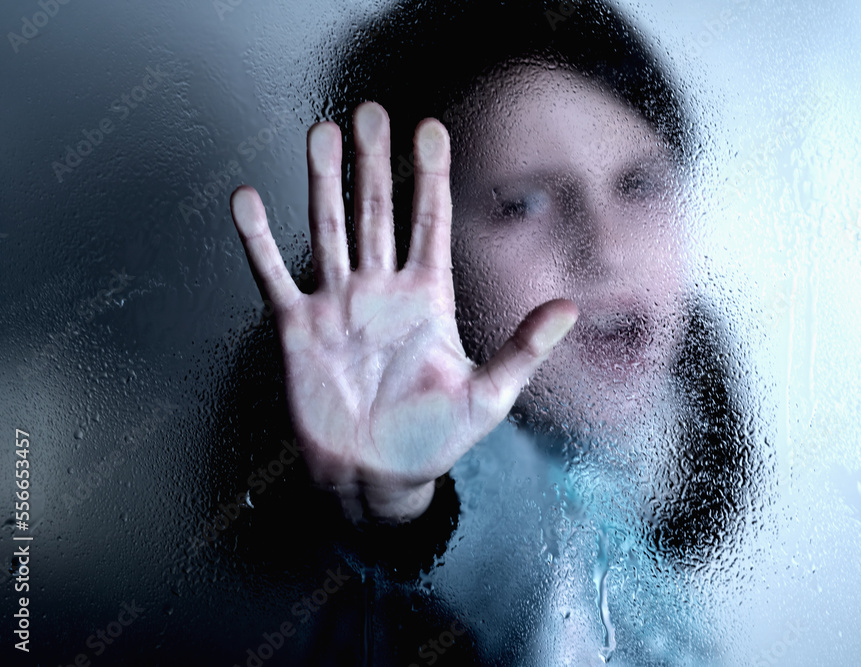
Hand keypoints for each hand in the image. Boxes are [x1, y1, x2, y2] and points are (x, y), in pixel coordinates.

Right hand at [230, 103, 576, 522]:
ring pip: (329, 229)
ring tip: (320, 134)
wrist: (376, 478)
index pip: (429, 222)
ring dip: (323, 183)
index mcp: (427, 300)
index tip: (430, 129)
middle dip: (374, 162)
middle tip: (371, 113)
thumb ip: (525, 347)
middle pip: (376, 212)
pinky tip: (249, 202)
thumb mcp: (489, 395)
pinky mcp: (300, 330)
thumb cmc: (433, 441)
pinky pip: (275, 276)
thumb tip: (569, 307)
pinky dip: (259, 241)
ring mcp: (338, 306)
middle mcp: (381, 292)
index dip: (430, 176)